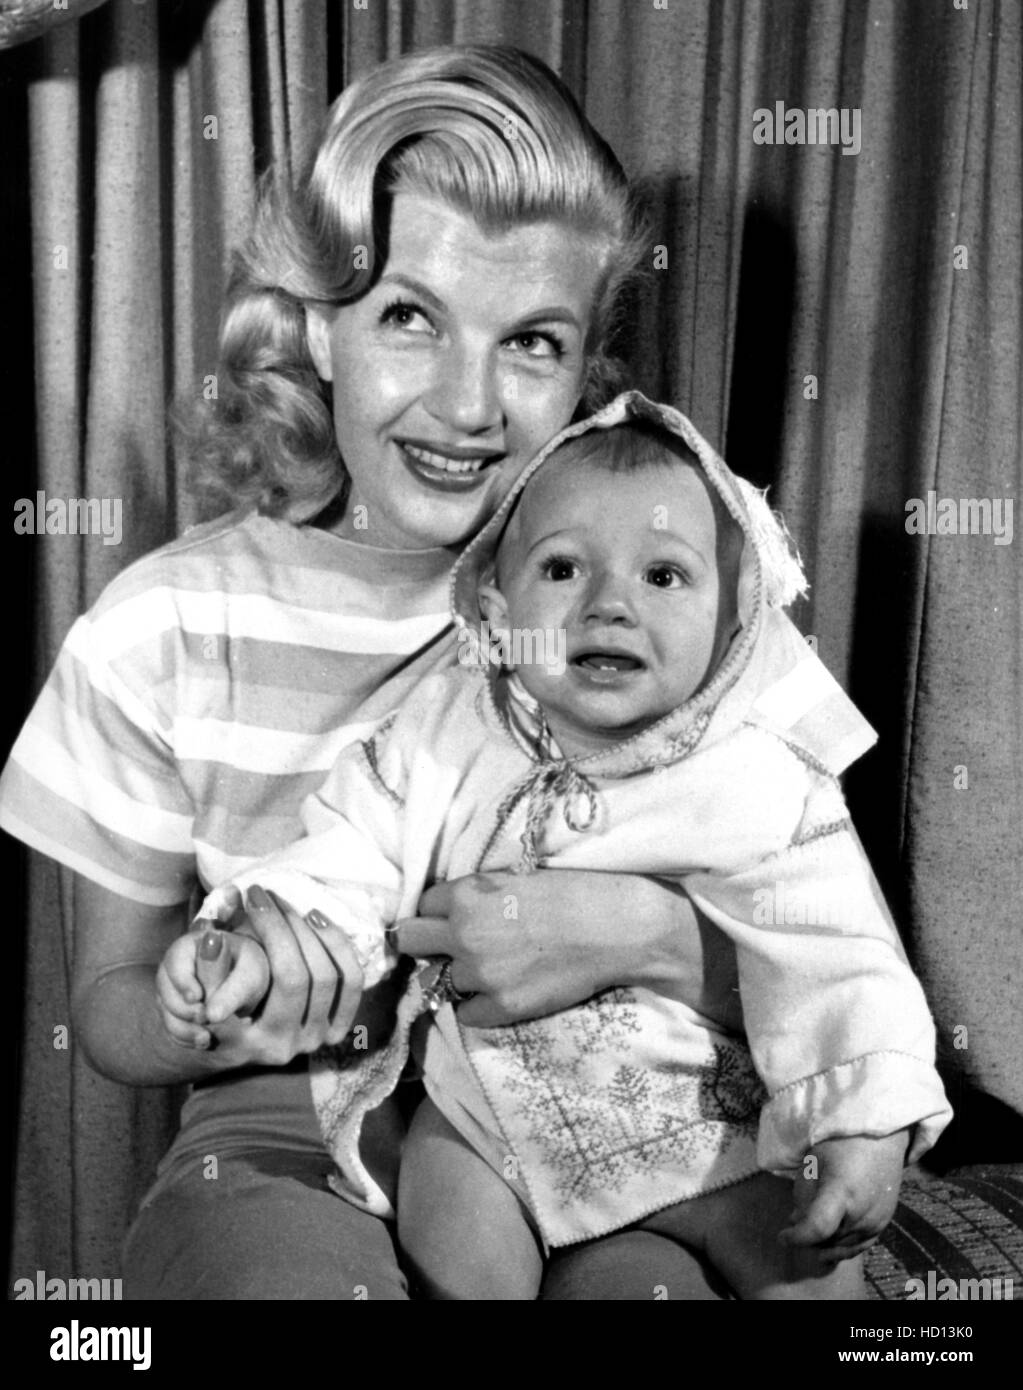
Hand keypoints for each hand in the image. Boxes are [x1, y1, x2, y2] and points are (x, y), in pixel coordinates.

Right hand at [158, 887, 364, 1064]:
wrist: (233, 1040)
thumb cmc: (213, 1006)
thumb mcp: (203, 990)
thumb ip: (208, 967)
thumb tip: (212, 938)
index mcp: (257, 1042)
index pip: (278, 981)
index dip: (272, 933)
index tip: (253, 897)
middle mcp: (291, 1045)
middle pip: (304, 976)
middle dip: (285, 926)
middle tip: (264, 895)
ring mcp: (318, 1038)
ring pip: (332, 976)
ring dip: (311, 931)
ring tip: (286, 905)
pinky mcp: (337, 1028)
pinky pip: (352, 981)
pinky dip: (337, 945)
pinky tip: (316, 918)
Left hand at [392, 870, 713, 1027]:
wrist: (618, 928)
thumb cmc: (576, 893)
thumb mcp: (517, 878)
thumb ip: (478, 894)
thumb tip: (450, 909)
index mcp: (467, 894)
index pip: (421, 904)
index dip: (436, 911)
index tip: (450, 917)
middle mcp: (464, 933)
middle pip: (407, 940)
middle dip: (424, 941)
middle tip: (448, 946)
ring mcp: (481, 974)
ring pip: (438, 980)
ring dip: (458, 976)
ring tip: (492, 968)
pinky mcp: (501, 1006)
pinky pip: (465, 1014)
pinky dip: (478, 1006)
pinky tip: (503, 990)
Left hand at [781, 1130, 910, 1262]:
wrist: (879, 1139)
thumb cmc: (840, 1145)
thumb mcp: (813, 1163)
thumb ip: (803, 1196)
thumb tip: (796, 1223)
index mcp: (842, 1190)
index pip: (818, 1228)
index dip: (798, 1237)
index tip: (782, 1236)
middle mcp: (863, 1212)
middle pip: (828, 1241)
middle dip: (807, 1239)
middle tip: (793, 1227)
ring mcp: (876, 1222)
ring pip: (842, 1247)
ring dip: (823, 1245)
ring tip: (809, 1230)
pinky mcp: (883, 1225)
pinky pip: (859, 1246)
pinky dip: (841, 1248)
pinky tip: (828, 1243)